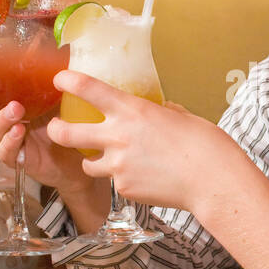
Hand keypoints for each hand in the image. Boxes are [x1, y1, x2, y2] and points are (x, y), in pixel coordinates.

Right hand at [0, 56, 104, 198]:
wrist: (80, 150)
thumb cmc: (64, 117)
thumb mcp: (54, 89)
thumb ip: (46, 71)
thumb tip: (49, 40)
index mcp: (3, 100)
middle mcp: (0, 119)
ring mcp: (6, 139)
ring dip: (0, 118)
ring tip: (16, 108)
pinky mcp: (17, 158)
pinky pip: (6, 151)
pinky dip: (11, 140)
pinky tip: (20, 131)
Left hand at [47, 70, 242, 212]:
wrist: (212, 180)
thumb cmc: (204, 144)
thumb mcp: (179, 115)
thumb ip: (158, 112)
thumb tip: (156, 112)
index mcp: (132, 110)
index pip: (87, 88)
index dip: (66, 81)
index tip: (60, 80)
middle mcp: (117, 136)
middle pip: (65, 133)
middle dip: (55, 130)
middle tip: (56, 128)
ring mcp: (118, 165)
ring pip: (87, 165)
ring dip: (93, 162)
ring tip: (109, 161)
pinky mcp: (123, 189)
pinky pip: (115, 183)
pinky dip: (125, 180)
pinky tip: (145, 179)